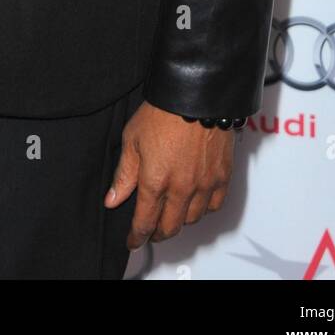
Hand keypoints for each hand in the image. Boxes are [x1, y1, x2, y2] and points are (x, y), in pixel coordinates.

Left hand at [104, 99, 235, 247]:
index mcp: (154, 182)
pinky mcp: (222, 177)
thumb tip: (113, 199)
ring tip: (171, 212)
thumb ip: (124, 174)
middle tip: (150, 229)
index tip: (133, 240)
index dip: (137, 237)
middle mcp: (180, 189)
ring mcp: (204, 185)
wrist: (197, 94)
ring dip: (179, 221)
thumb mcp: (133, 139)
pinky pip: (214, 206)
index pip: (144, 223)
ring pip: (191, 219)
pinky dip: (203, 209)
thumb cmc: (163, 111)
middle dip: (157, 233)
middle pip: (169, 228)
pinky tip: (195, 201)